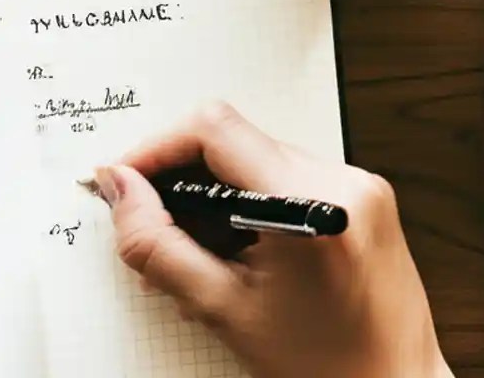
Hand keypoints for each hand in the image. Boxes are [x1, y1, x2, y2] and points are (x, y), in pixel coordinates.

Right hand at [95, 102, 451, 377]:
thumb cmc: (327, 367)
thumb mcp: (222, 308)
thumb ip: (157, 243)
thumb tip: (120, 189)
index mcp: (311, 202)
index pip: (214, 130)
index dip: (156, 148)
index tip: (126, 180)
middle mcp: (342, 181)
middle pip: (232, 141)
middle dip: (181, 179)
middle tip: (153, 229)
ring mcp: (359, 186)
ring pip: (255, 157)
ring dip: (213, 194)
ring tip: (198, 255)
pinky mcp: (363, 198)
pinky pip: (286, 176)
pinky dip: (248, 203)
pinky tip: (238, 252)